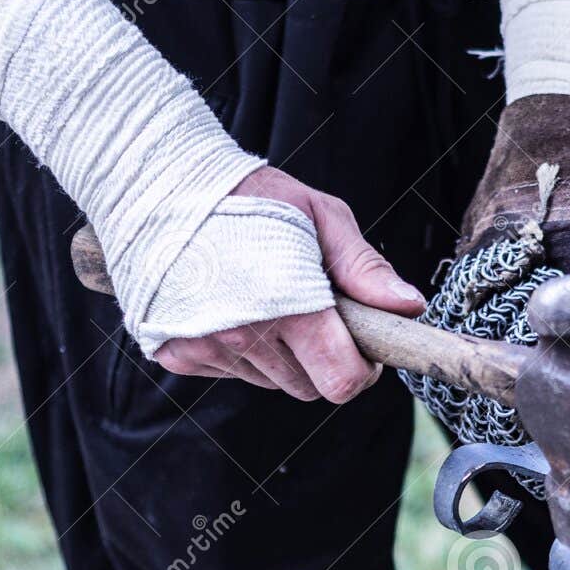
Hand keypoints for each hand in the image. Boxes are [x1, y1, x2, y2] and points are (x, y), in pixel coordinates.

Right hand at [155, 167, 425, 403]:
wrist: (159, 182)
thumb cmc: (252, 195)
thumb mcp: (320, 217)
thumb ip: (364, 268)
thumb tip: (410, 308)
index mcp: (289, 305)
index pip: (342, 381)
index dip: (361, 370)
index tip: (362, 345)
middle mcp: (243, 335)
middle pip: (309, 387)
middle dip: (324, 360)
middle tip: (317, 315)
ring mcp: (205, 348)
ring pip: (272, 381)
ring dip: (282, 355)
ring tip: (269, 299)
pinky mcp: (176, 353)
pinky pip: (230, 373)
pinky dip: (240, 351)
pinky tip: (232, 306)